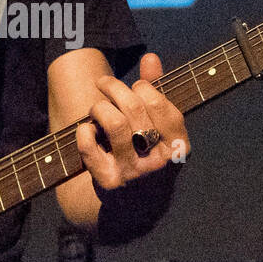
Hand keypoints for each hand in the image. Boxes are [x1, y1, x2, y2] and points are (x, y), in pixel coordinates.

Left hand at [76, 52, 189, 192]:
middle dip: (114, 88)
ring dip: (99, 107)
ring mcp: (134, 173)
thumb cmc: (145, 152)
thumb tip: (150, 57)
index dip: (143, 87)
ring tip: (96, 107)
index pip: (160, 103)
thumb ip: (155, 91)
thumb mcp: (157, 125)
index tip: (134, 85)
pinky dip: (83, 131)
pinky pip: (90, 146)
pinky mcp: (109, 183)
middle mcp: (159, 161)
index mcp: (178, 146)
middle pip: (134, 108)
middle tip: (104, 83)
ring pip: (114, 124)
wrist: (131, 204)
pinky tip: (86, 130)